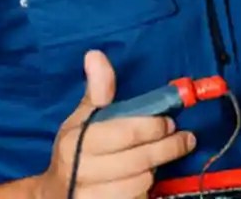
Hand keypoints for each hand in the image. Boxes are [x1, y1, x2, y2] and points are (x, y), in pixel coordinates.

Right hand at [36, 50, 196, 198]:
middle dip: (167, 148)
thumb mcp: (80, 119)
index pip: (123, 133)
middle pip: (137, 161)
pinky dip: (145, 191)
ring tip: (159, 158)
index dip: (152, 127)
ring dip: (155, 170)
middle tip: (185, 139)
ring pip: (140, 184)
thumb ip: (96, 91)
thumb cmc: (73, 151)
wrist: (55, 195)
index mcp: (76, 142)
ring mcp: (90, 197)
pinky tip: (144, 181)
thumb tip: (96, 55)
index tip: (170, 122)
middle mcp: (81, 171)